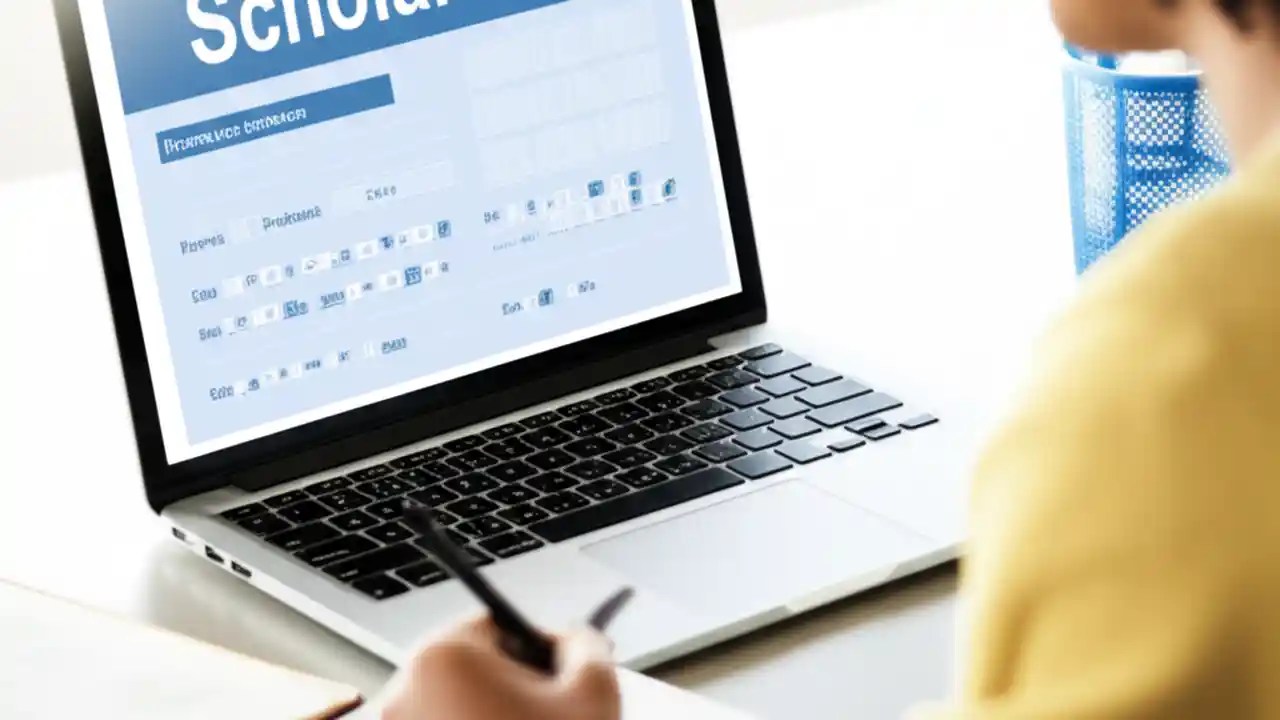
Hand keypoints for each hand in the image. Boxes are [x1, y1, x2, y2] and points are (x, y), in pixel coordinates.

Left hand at [380, 616, 620, 719]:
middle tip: (550, 716)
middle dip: (510, 684)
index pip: (492, 623)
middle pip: (467, 666)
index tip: (558, 670)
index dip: (534, 644)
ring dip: (488, 716)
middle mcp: (403, 693)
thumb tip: (576, 638)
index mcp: (443, 656)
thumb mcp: (593, 693)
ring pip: (452, 707)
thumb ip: (586, 646)